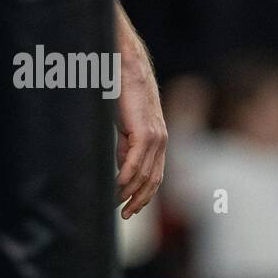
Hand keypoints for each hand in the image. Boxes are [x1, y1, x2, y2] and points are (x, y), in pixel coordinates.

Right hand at [114, 12, 167, 218]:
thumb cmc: (124, 88)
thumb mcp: (125, 122)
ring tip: (119, 204)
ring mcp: (154, 135)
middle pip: (153, 180)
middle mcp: (160, 139)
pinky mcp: (144, 130)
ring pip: (145, 174)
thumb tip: (122, 165)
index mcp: (157, 138)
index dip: (144, 194)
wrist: (128, 63)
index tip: (130, 208)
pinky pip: (136, 160)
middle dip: (139, 200)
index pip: (155, 175)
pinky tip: (117, 185)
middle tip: (125, 215)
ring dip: (131, 192)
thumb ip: (126, 143)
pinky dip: (126, 175)